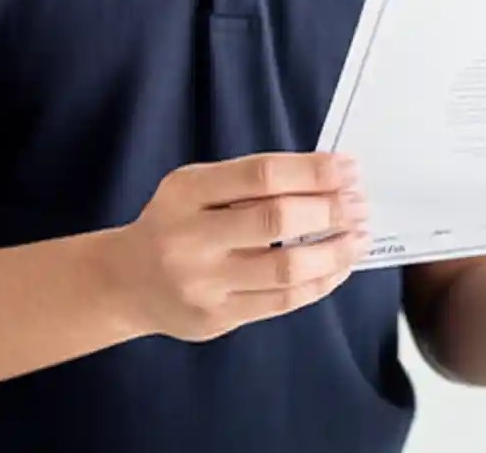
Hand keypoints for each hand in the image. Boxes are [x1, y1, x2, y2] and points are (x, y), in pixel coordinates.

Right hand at [104, 152, 368, 341]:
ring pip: (286, 268)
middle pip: (276, 220)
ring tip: (359, 237)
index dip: (312, 171)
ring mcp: (202, 282)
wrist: (126, 282)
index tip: (349, 169)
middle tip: (360, 205)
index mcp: (187, 192)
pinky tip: (339, 267)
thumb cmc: (178, 224)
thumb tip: (331, 178)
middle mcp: (190, 237)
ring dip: (334, 251)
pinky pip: (283, 300)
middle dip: (330, 209)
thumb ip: (251, 182)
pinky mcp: (217, 317)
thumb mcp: (197, 189)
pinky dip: (321, 281)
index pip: (261, 175)